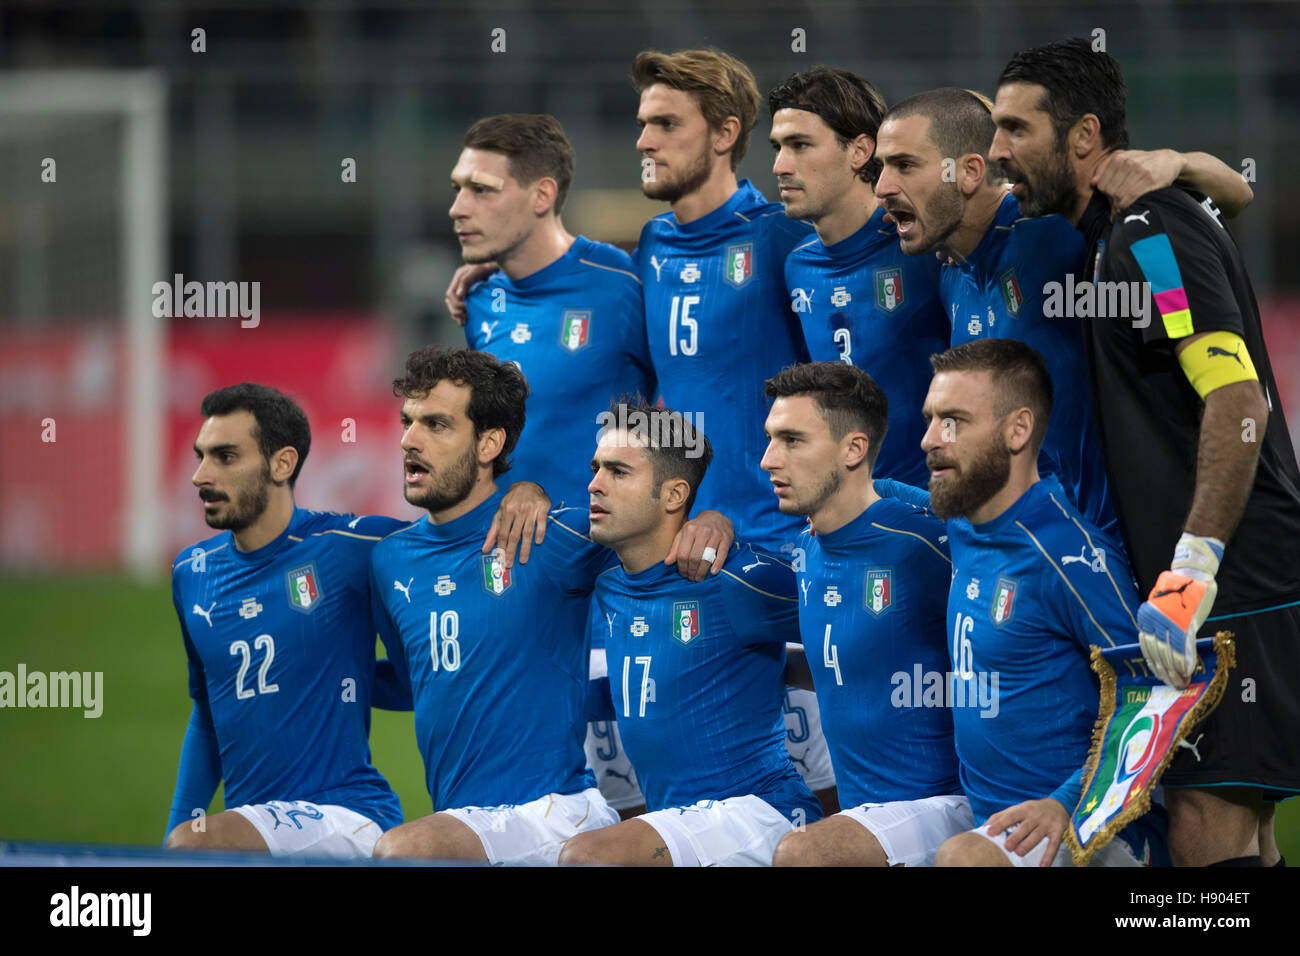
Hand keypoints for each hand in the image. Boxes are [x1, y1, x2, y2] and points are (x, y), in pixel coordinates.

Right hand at [445, 262, 497, 325]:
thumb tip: (459, 295)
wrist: (501, 263)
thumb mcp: (480, 270)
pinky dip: (461, 314)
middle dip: (456, 311)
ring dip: (457, 314)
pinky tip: (466, 320)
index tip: (466, 309)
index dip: (456, 304)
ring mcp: (464, 287)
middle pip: (450, 301)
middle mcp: (459, 282)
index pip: (451, 294)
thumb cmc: (492, 265)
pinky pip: (460, 305)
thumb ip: (468, 280)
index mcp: (459, 276)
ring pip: (453, 304)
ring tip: (464, 322)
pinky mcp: (469, 292)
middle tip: (465, 319)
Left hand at [482, 481, 549, 566]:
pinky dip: (540, 532)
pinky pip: (541, 522)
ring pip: (527, 531)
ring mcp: (531, 509)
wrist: (528, 485)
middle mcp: (518, 510)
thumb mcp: (500, 513)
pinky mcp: (543, 507)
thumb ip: (493, 531)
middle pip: (514, 534)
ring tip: (523, 559)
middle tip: (510, 564)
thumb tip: (485, 549)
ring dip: (525, 547)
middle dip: (511, 550)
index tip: (500, 560)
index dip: (501, 547)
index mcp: (506, 511)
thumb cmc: (512, 502)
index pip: (503, 533)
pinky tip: (538, 542)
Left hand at [665, 509, 733, 580]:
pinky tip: (713, 572)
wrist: (716, 516)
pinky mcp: (726, 538)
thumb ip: (675, 548)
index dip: (682, 567)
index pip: (683, 554)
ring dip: (702, 571)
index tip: (683, 574)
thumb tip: (667, 563)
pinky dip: (717, 565)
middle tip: (692, 578)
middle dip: (692, 571)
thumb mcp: (684, 533)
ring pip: (707, 558)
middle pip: (695, 557)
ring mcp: (716, 534)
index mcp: (690, 530)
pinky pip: (722, 554)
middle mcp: (703, 531)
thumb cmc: (697, 528)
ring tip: (699, 578)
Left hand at [984, 798, 1069, 866]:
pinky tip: (1042, 865)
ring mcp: (1046, 824)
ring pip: (1037, 835)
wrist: (1058, 805)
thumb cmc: (1032, 809)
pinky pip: (1053, 845)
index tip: (989, 832)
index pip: (1010, 816)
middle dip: (1015, 837)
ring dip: (1028, 845)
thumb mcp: (1018, 808)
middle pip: (1024, 827)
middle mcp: (1035, 816)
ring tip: (1019, 853)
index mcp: (1023, 809)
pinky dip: (1048, 856)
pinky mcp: (1057, 832)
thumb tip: (984, 826)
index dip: (1000, 824)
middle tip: (1006, 847)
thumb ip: (1001, 816)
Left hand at [1093, 148, 1182, 213]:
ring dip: (1119, 205)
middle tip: (1117, 204)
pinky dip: (1127, 205)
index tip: (1111, 197)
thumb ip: (1106, 168)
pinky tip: (1128, 206)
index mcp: (1118, 157)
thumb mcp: (1124, 158)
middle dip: (1112, 201)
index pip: (1101, 184)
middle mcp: (1127, 162)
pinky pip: (1131, 196)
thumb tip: (1093, 183)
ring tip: (1122, 206)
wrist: (1168, 160)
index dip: (1105, 195)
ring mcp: (1138, 170)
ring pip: (1119, 195)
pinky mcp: (1149, 179)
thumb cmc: (1142, 162)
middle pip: (1109, 191)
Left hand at [1137, 533, 1223, 687]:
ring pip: (1170, 653)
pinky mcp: (1186, 622)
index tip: (1161, 677)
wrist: (1192, 574)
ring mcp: (1170, 622)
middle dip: (1166, 672)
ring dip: (1176, 670)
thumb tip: (1164, 651)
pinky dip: (1186, 660)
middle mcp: (1154, 621)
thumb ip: (1161, 628)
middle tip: (1173, 684)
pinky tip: (1188, 671)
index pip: (1147, 648)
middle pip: (1158, 653)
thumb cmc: (1179, 593)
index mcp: (1146, 618)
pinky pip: (1184, 646)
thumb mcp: (1164, 610)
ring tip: (1181, 681)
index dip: (1155, 665)